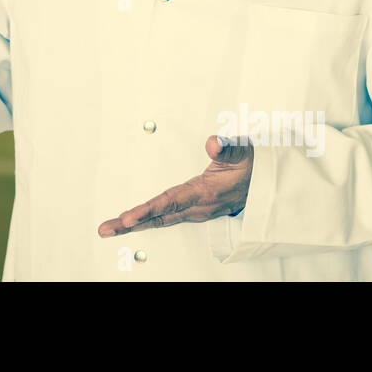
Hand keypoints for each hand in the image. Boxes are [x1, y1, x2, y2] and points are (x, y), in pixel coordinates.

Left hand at [98, 135, 253, 236]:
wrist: (267, 184)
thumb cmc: (252, 167)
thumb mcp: (244, 153)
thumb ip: (228, 147)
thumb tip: (212, 142)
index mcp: (205, 193)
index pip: (170, 203)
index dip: (147, 211)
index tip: (127, 218)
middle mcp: (197, 206)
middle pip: (158, 217)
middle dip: (130, 225)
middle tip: (105, 229)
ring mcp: (195, 211)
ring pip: (160, 219)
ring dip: (135, 225)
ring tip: (110, 229)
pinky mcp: (194, 210)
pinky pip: (166, 217)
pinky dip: (147, 220)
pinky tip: (133, 223)